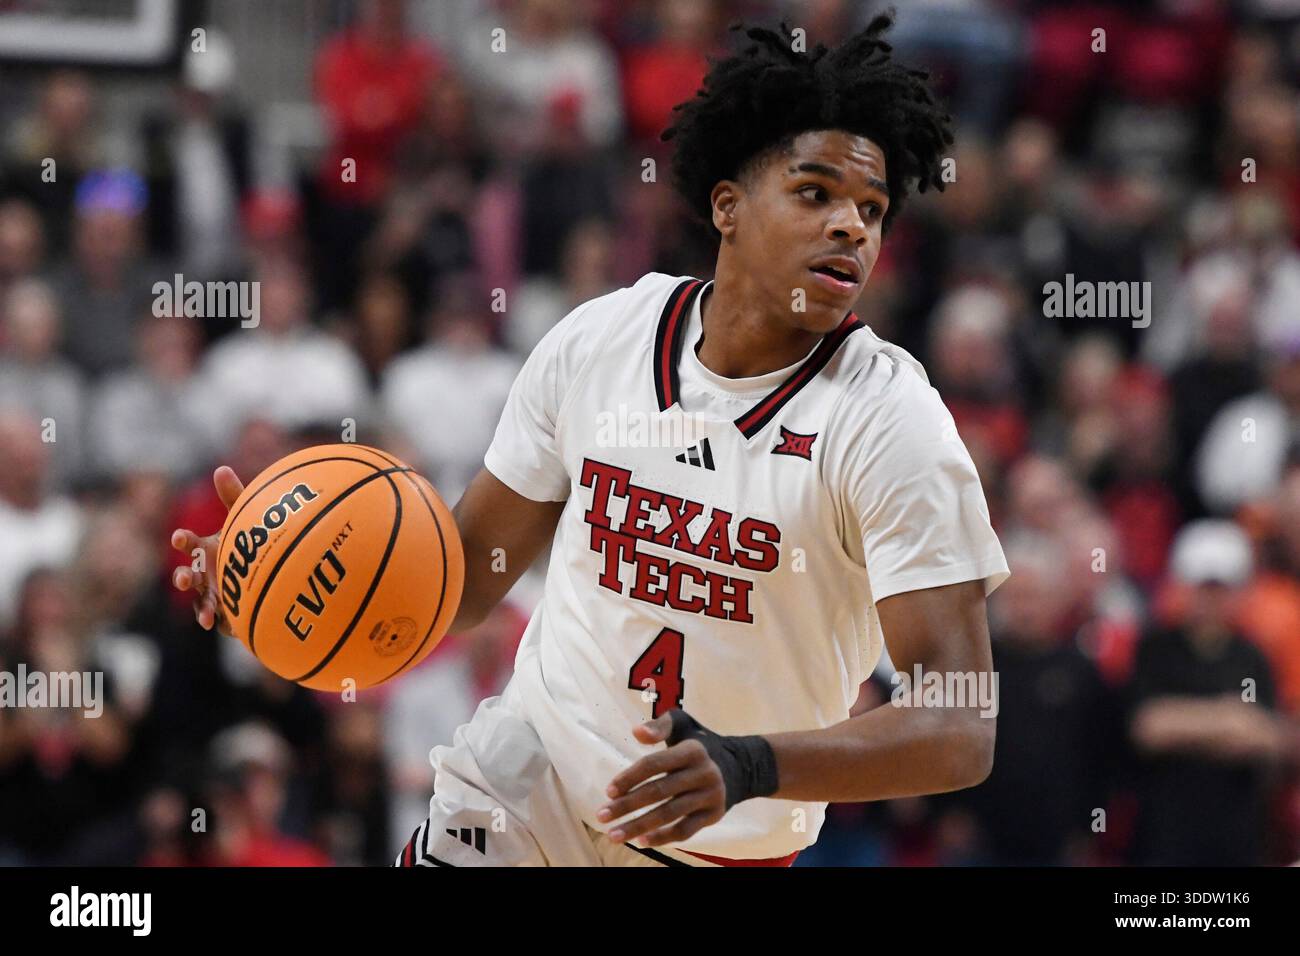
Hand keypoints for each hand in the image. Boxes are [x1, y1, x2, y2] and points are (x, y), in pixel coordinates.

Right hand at [170, 465, 243, 634]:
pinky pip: (215, 617)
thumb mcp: (243, 519)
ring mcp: (211, 592)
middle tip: (184, 577)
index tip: (179, 537)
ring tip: (204, 615)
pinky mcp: (223, 610)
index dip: (183, 540)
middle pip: (186, 576)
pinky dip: (214, 620)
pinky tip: (215, 622)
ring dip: (199, 607)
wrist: (266, 570)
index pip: (189, 543)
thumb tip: (220, 469)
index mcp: (205, 548)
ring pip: (198, 601)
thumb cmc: (248, 541)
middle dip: (182, 578)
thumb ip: (233, 496)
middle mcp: (203, 571)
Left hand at [597, 712, 727, 847]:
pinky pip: (685, 830)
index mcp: (691, 750)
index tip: (609, 791)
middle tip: (602, 815)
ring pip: (669, 814)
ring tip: (614, 834)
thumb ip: (659, 726)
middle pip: (659, 792)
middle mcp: (702, 773)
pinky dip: (663, 837)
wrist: (741, 766)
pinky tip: (641, 841)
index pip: (654, 764)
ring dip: (638, 825)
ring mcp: (709, 796)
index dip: (630, 777)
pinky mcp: (713, 815)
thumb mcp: (683, 725)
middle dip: (627, 805)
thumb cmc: (699, 744)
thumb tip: (636, 732)